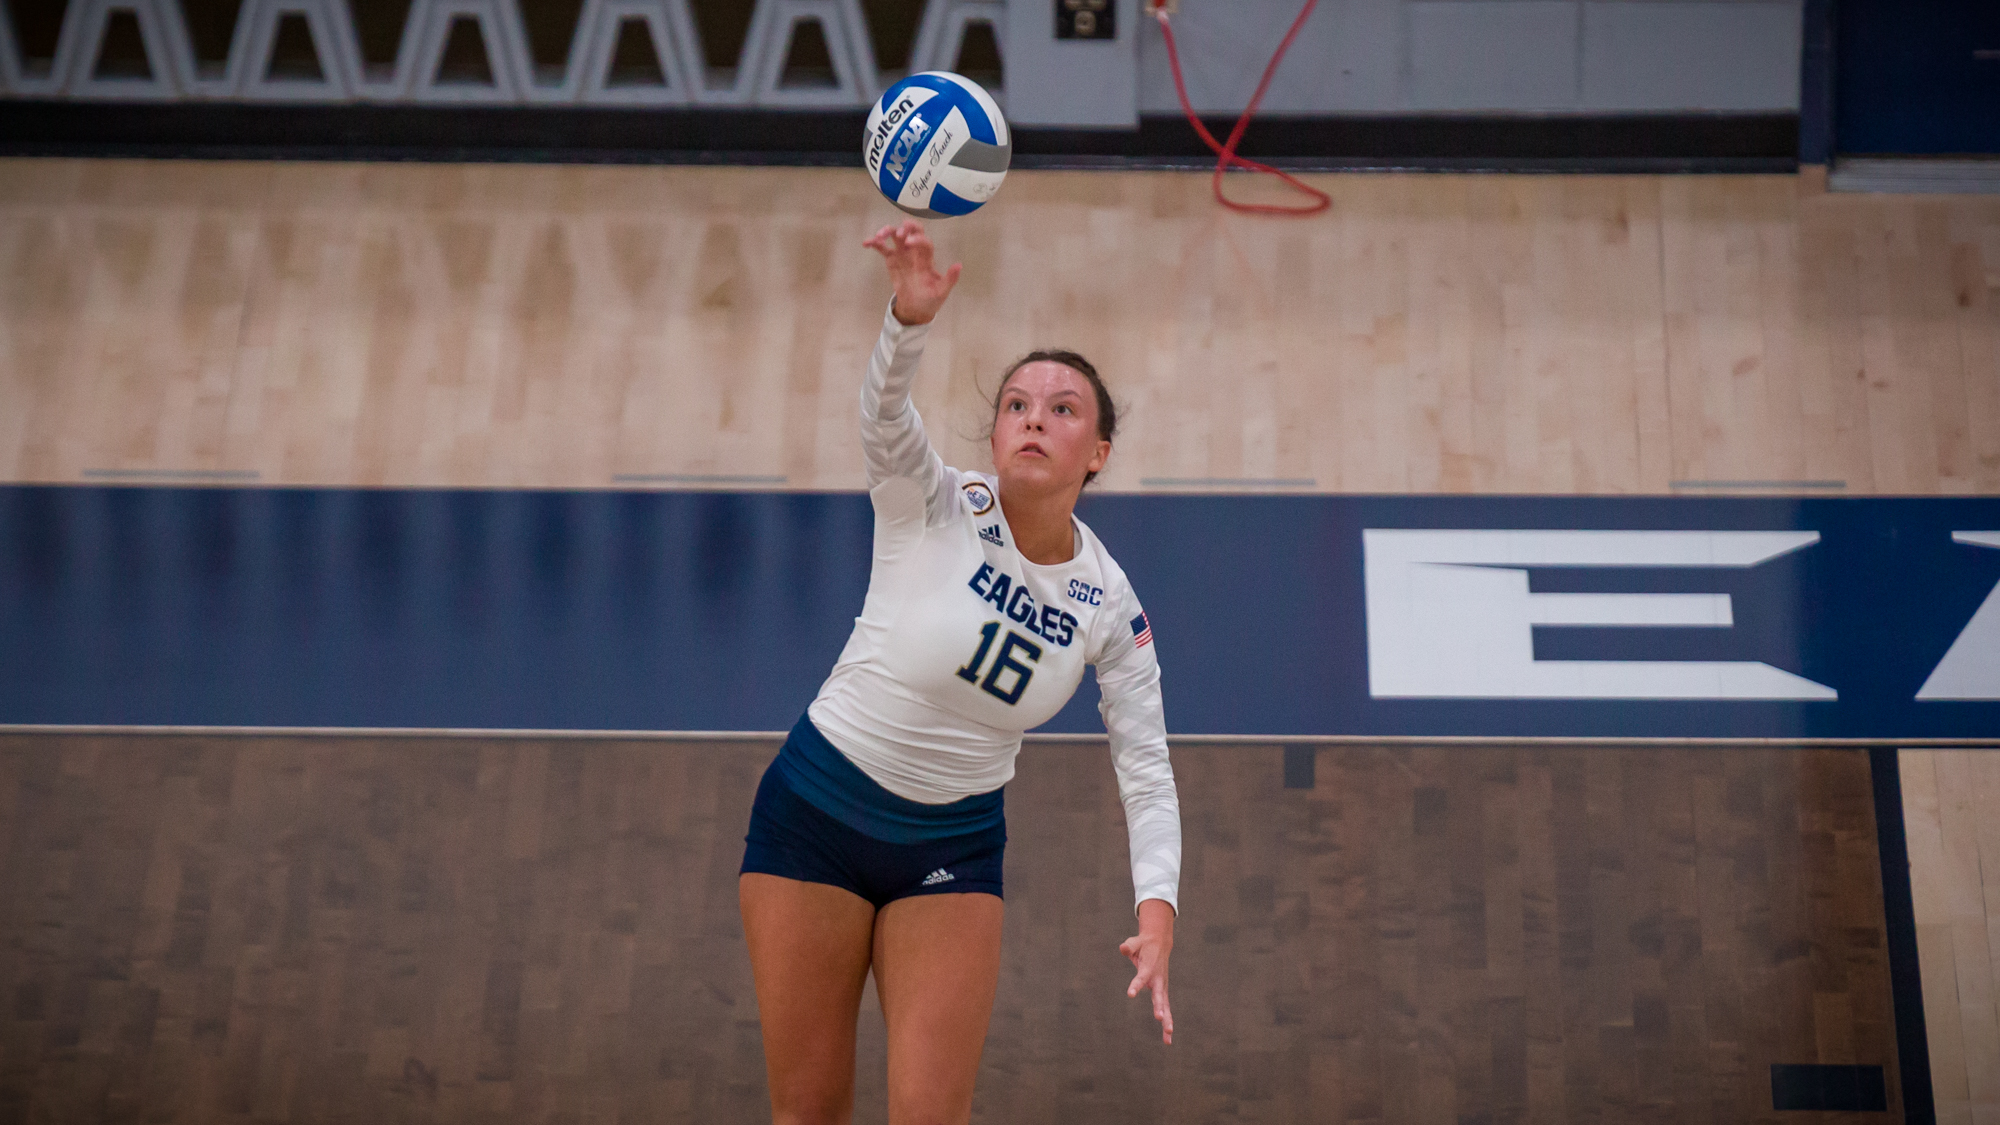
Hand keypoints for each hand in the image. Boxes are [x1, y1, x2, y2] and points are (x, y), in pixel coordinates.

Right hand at [863, 219, 960, 325]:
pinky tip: (867, 243)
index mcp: (928, 258)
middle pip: (912, 231)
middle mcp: (916, 252)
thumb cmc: (931, 299)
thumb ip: (950, 279)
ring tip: (879, 236)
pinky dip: (874, 242)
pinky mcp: (891, 259)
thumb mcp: (941, 292)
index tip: (909, 243)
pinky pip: (882, 248)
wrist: (916, 309)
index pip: (924, 242)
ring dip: (888, 231)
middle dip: (906, 227)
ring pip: (895, 236)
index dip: (917, 239)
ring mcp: (902, 254)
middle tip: (899, 232)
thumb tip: (959, 265)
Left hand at [1120, 898, 1175, 1043]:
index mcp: (1149, 968)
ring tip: (1168, 1037)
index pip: (1141, 978)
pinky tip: (1167, 1040)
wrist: (1159, 943)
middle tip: (1159, 1018)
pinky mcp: (1163, 992)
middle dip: (1159, 1008)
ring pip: (1165, 1007)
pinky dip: (1167, 1024)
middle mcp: (1158, 980)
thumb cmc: (1143, 944)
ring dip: (1167, 1021)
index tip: (1130, 994)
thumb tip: (1123, 947)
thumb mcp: (1135, 942)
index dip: (1136, 985)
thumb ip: (1129, 946)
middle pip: (1159, 996)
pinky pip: (1165, 1010)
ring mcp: (1162, 987)